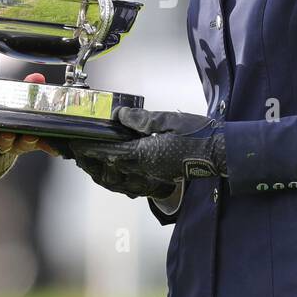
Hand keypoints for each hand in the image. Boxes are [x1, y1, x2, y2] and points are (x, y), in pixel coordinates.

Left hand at [0, 73, 60, 157]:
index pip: (40, 142)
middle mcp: (16, 142)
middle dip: (26, 141)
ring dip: (6, 139)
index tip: (45, 138)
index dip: (45, 145)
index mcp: (30, 136)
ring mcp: (0, 141)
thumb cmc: (14, 112)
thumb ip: (31, 89)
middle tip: (29, 136)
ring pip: (4, 144)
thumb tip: (38, 78)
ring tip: (7, 132)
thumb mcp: (25, 101)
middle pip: (22, 145)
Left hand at [59, 107, 226, 198]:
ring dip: (102, 171)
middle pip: (109, 170)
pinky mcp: (160, 177)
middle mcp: (145, 169)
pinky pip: (132, 181)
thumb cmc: (198, 134)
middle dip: (91, 162)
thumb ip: (141, 119)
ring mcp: (153, 176)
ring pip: (119, 179)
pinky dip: (118, 176)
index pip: (109, 153)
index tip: (75, 144)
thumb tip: (119, 115)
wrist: (221, 153)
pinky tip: (116, 168)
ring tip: (91, 161)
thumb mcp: (168, 120)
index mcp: (145, 154)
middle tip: (77, 153)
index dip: (89, 149)